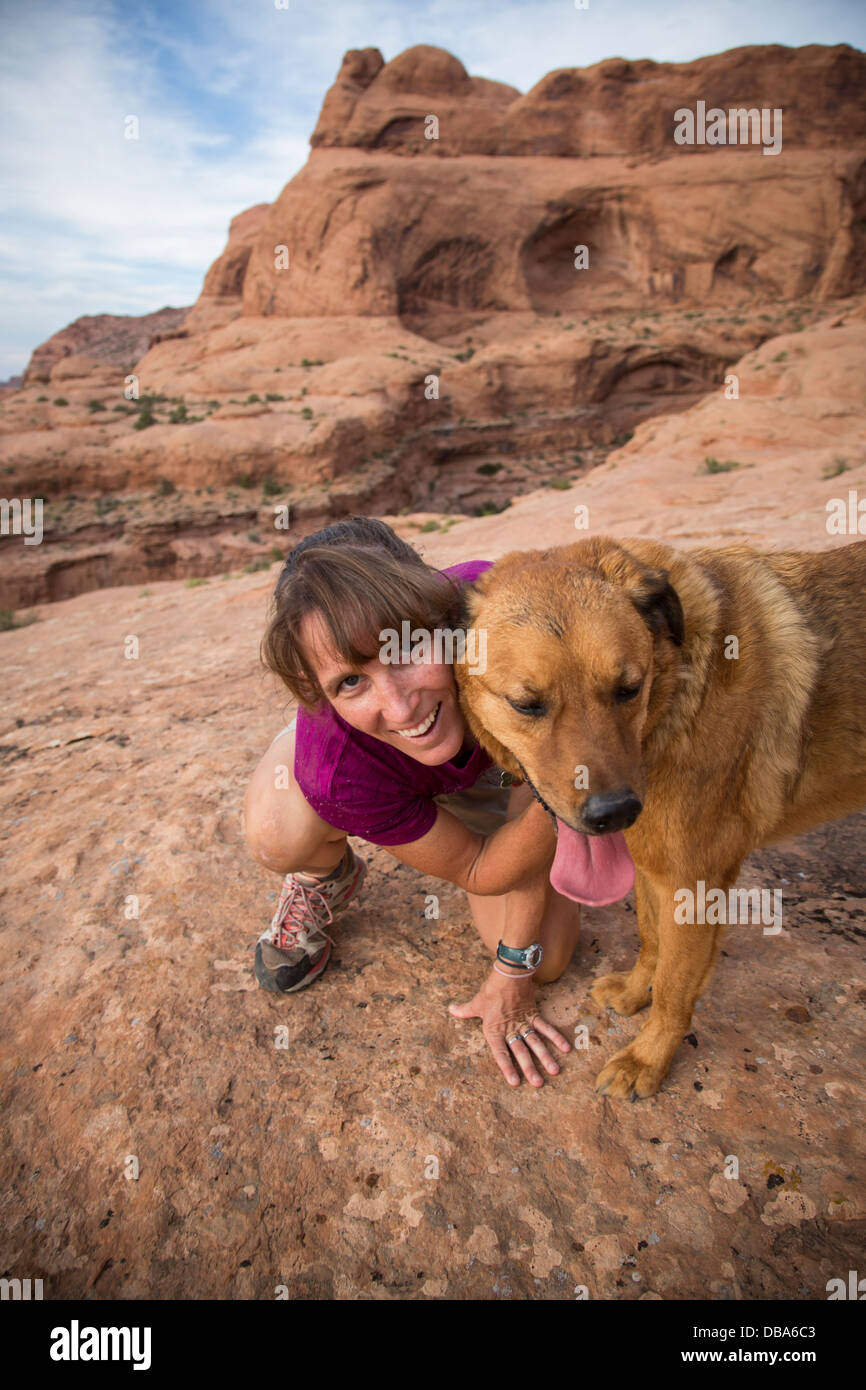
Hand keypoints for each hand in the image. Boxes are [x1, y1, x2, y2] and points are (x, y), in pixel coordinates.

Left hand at [449, 967, 570, 1087]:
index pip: (501, 1053)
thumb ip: (464, 1011)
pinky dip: (555, 1037)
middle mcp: (510, 1029)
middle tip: (538, 1083)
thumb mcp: (476, 1003)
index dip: (507, 1068)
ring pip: (535, 1043)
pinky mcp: (534, 1014)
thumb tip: (451, 1010)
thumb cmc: (491, 990)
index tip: (515, 1083)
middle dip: (530, 1069)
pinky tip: (565, 1048)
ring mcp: (523, 1023)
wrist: (508, 974)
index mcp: (494, 1030)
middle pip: (521, 1052)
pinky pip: (545, 1028)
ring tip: (554, 1071)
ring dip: (545, 1057)